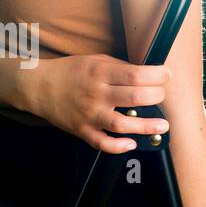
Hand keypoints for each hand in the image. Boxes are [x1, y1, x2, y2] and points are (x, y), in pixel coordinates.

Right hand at [25, 53, 171, 151]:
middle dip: (156, 97)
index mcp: (100, 73)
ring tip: (162, 126)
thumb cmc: (70, 72)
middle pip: (134, 98)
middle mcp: (96, 94)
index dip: (156, 76)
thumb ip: (120, 67)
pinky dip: (118, 146)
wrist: (38, 87)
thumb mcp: (95, 60)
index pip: (135, 75)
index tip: (167, 75)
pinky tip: (131, 144)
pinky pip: (102, 143)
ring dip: (146, 126)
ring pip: (122, 124)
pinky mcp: (82, 131)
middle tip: (161, 96)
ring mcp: (89, 114)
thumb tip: (148, 75)